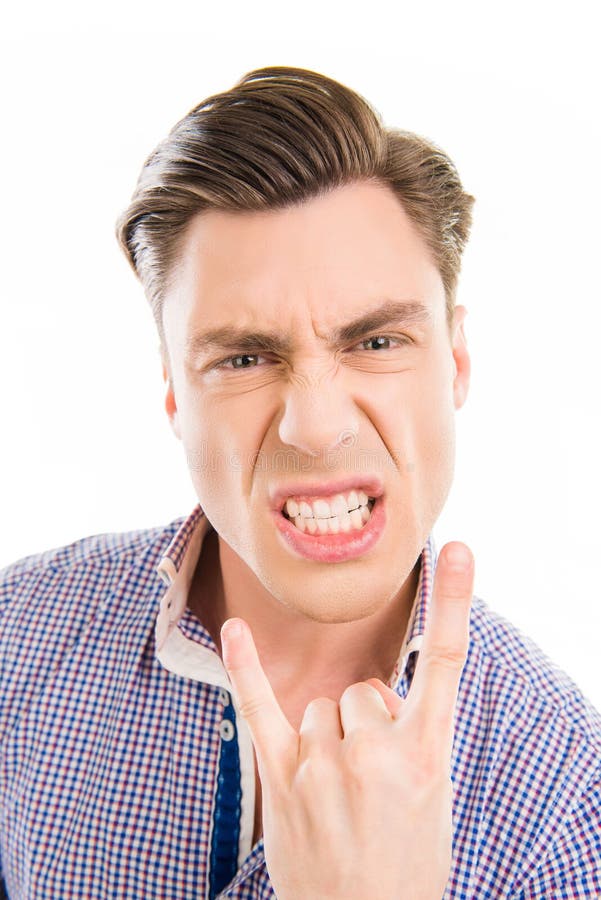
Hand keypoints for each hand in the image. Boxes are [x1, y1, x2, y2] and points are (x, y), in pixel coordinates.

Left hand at [220, 542, 473, 899]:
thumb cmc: (405, 860)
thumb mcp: (435, 798)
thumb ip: (411, 737)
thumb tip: (374, 698)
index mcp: (428, 755)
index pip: (445, 662)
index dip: (453, 600)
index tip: (455, 548)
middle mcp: (376, 752)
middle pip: (363, 691)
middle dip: (366, 724)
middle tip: (371, 782)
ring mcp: (325, 764)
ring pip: (322, 706)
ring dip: (328, 738)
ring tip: (337, 794)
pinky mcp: (283, 776)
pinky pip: (260, 707)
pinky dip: (245, 666)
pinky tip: (235, 629)